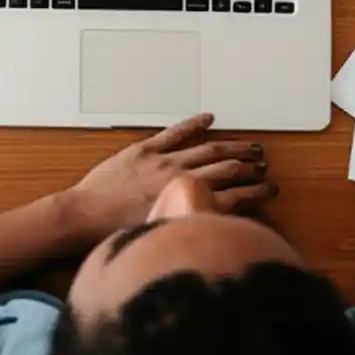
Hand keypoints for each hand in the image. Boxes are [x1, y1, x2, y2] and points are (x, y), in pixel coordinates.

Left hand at [65, 113, 276, 241]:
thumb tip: (210, 228)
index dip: (255, 192)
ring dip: (231, 147)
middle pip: (225, 170)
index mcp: (185, 204)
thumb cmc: (116, 234)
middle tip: (265, 165)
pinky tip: (209, 118)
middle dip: (249, 167)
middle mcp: (180, 180)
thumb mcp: (160, 236)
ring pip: (207, 150)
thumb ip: (187, 227)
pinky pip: (175, 133)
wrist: (83, 216)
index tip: (270, 189)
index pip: (232, 197)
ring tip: (249, 146)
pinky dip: (194, 124)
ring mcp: (163, 162)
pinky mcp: (144, 150)